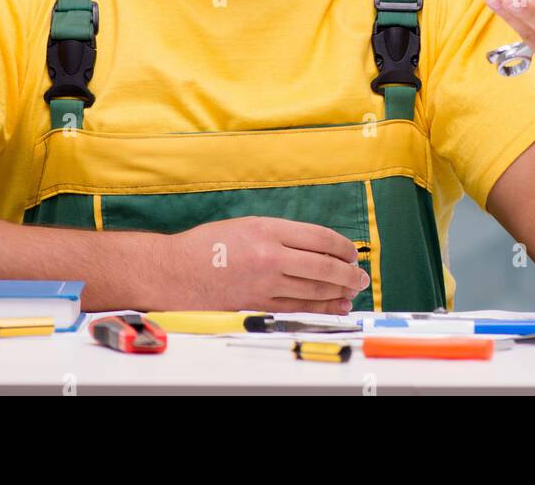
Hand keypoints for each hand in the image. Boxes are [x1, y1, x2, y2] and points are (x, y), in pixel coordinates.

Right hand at [157, 216, 369, 312]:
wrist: (174, 271)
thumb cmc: (208, 246)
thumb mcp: (247, 226)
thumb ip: (281, 235)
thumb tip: (318, 247)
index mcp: (268, 229)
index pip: (320, 238)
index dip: (343, 247)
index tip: (352, 253)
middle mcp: (269, 256)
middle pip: (323, 266)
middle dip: (347, 274)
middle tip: (361, 277)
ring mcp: (264, 284)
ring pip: (314, 290)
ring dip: (338, 294)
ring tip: (352, 293)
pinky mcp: (257, 305)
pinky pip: (297, 308)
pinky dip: (320, 309)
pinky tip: (333, 308)